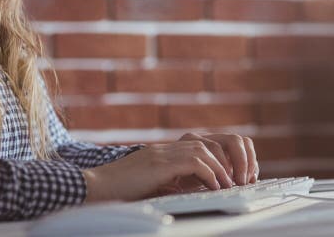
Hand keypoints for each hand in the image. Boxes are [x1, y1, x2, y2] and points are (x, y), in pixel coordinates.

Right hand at [82, 133, 257, 201]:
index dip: (222, 158)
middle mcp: (167, 148)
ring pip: (205, 150)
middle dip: (229, 159)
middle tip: (240, 178)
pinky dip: (210, 174)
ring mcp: (162, 153)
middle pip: (210, 142)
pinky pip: (194, 162)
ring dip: (223, 167)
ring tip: (231, 184)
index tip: (233, 176)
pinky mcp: (159, 163)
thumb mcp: (153, 185)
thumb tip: (199, 189)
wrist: (93, 187)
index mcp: (166, 153)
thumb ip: (173, 182)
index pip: (203, 145)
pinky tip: (216, 186)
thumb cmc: (119, 191)